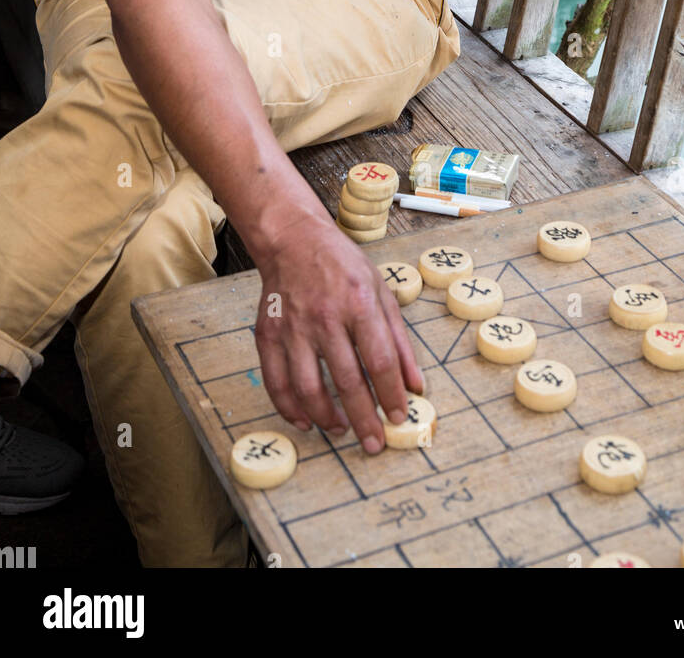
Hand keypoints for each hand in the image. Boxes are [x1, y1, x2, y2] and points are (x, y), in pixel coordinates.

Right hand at [253, 208, 424, 452]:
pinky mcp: (268, 334)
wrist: (293, 239)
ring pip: (309, 387)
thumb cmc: (342, 264)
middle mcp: (325, 317)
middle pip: (348, 381)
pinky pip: (276, 381)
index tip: (398, 418)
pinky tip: (306, 420)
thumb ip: (399, 339)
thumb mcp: (381, 291)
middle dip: (364, 419)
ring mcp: (293, 327)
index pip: (380, 361)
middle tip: (374, 444)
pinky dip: (290, 408)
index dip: (391, 395)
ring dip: (327, 417)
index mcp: (359, 303)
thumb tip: (415, 384)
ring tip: (341, 430)